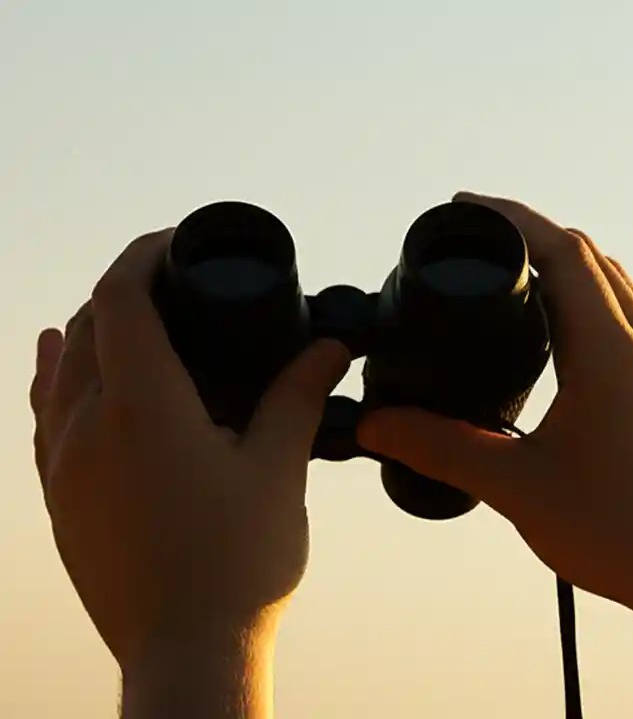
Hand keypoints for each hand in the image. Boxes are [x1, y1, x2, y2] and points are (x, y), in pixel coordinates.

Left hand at [29, 230, 349, 693]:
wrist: (186, 654)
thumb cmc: (237, 566)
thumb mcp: (279, 471)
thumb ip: (296, 398)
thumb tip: (328, 347)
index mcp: (142, 409)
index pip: (120, 298)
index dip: (143, 255)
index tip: (174, 241)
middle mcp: (86, 429)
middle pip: (87, 327)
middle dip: (124, 289)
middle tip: (174, 281)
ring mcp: (63, 468)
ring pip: (57, 371)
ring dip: (87, 329)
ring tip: (120, 310)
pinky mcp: (59, 503)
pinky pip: (42, 417)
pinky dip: (53, 376)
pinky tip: (55, 362)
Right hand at [356, 193, 632, 606]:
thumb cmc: (624, 532)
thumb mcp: (517, 488)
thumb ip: (441, 448)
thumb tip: (378, 425)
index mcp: (610, 352)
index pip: (562, 251)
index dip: (511, 218)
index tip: (465, 204)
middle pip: (591, 258)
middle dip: (533, 234)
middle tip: (480, 236)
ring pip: (617, 287)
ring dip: (568, 266)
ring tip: (516, 275)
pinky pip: (632, 319)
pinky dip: (592, 301)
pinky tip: (564, 335)